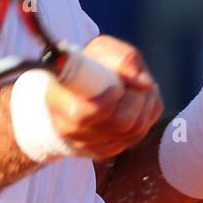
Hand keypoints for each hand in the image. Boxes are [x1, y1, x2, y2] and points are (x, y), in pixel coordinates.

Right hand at [46, 34, 163, 158]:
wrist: (76, 91)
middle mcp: (68, 127)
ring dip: (145, 107)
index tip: (117, 88)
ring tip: (137, 90)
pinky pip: (136, 137)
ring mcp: (86, 144)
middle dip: (137, 100)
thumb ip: (123, 58)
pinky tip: (135, 105)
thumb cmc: (89, 66)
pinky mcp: (102, 151)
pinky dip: (143, 118)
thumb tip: (143, 83)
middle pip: (121, 124)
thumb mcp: (101, 51)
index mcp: (58, 98)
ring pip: (135, 131)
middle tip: (135, 85)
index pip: (83, 114)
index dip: (107, 102)